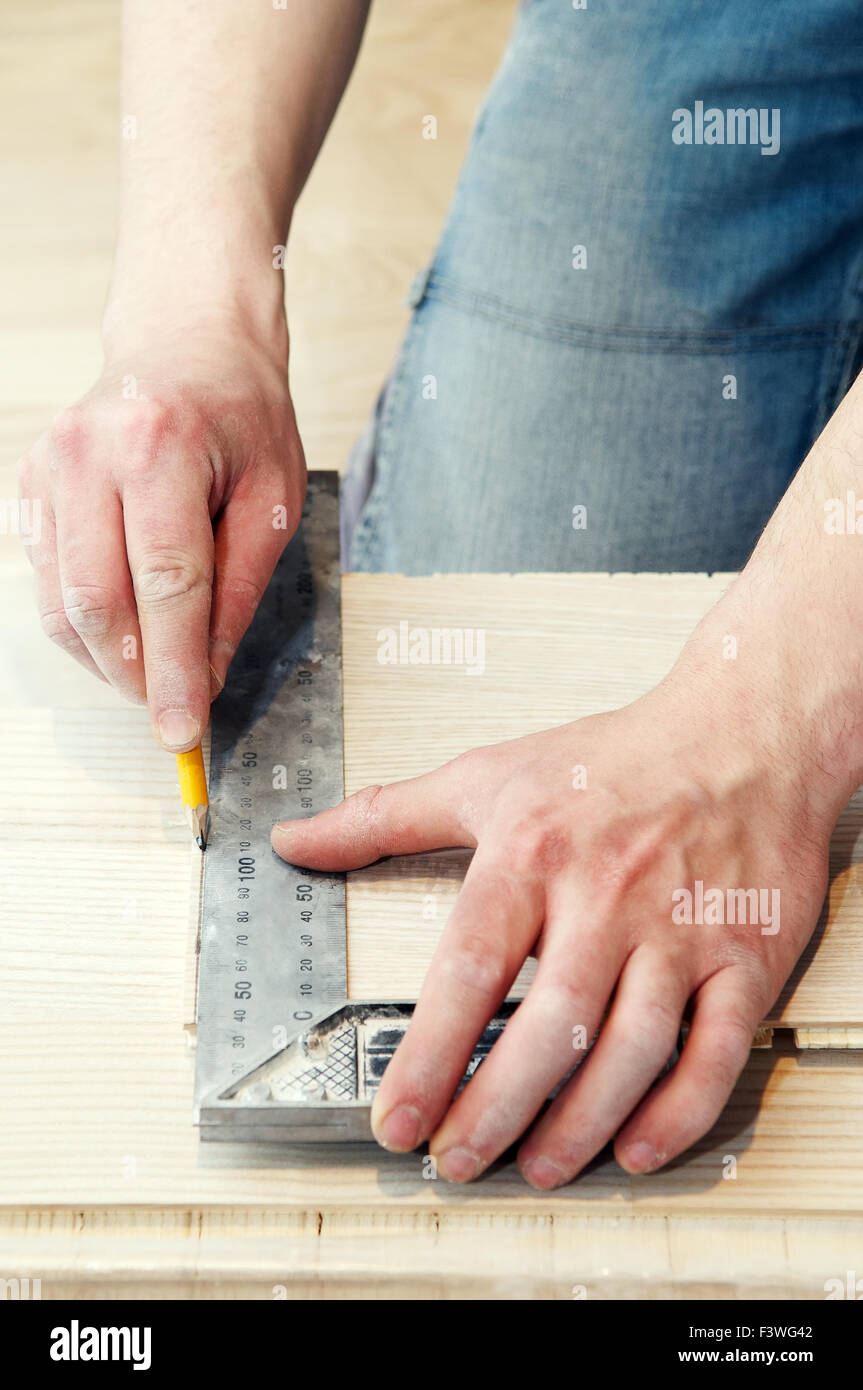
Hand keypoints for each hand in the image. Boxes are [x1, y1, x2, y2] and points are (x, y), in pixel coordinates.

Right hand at [18, 326, 304, 748]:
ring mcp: (47, 469)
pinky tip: (127, 625)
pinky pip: (48, 584)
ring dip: (108, 660)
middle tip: (173, 708)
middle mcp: (89, 454)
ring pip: (62, 605)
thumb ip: (238, 591)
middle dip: (136, 676)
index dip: (172, 670)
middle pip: (99, 603)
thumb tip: (203, 678)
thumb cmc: (240, 418)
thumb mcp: (272, 500)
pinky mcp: (29, 487)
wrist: (184, 344)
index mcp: (160, 447)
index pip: (165, 585)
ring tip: (155, 669)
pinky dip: (86, 626)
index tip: (183, 732)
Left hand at [272, 662, 833, 1185]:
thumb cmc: (614, 759)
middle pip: (548, 1025)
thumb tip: (295, 841)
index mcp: (534, 854)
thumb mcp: (486, 775)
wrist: (743, 733)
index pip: (469, 969)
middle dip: (496, 1110)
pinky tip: (636, 1144)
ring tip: (537, 1165)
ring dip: (579, 1124)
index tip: (395, 1117)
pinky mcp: (746, 956)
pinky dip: (678, 1110)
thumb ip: (383, 816)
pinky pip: (716, 1049)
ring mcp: (681, 930)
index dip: (429, 1056)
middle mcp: (607, 896)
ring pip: (630, 1049)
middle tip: (457, 1159)